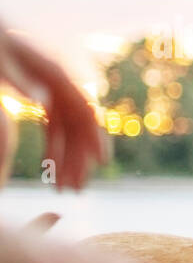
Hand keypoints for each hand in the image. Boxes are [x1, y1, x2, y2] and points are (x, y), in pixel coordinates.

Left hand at [0, 27, 106, 189]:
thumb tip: (44, 99)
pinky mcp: (39, 95)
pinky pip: (53, 128)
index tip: (102, 161)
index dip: (95, 135)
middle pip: (78, 126)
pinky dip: (53, 149)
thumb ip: (20, 77)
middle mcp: (58, 83)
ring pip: (66, 131)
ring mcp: (49, 90)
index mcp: (54, 72)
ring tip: (64, 188)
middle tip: (76, 189)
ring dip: (67, 160)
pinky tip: (51, 169)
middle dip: (79, 159)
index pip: (84, 108)